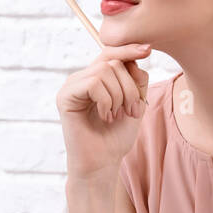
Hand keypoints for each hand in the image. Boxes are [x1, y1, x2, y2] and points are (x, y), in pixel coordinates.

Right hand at [56, 43, 150, 181]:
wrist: (102, 163)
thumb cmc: (116, 136)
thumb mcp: (135, 103)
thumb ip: (136, 80)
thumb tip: (134, 58)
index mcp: (95, 78)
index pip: (111, 53)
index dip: (129, 49)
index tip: (148, 49)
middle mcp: (81, 79)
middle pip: (112, 61)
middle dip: (129, 86)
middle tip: (131, 110)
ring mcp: (71, 87)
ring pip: (104, 71)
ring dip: (120, 96)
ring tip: (117, 115)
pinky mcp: (65, 97)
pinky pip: (93, 83)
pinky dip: (106, 101)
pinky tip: (105, 117)